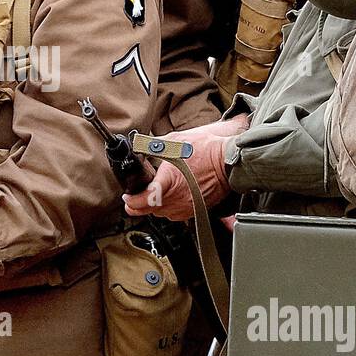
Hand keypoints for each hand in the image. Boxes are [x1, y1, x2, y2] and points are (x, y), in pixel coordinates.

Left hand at [123, 114, 249, 222]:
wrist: (228, 161)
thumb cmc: (206, 150)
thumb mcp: (175, 140)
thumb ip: (153, 145)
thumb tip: (138, 145)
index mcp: (169, 181)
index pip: (144, 200)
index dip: (132, 201)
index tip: (127, 197)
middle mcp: (177, 198)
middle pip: (150, 211)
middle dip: (138, 206)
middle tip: (132, 200)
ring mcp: (187, 206)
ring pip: (163, 215)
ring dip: (154, 209)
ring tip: (150, 198)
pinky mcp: (196, 210)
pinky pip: (176, 215)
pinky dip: (169, 209)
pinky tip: (169, 199)